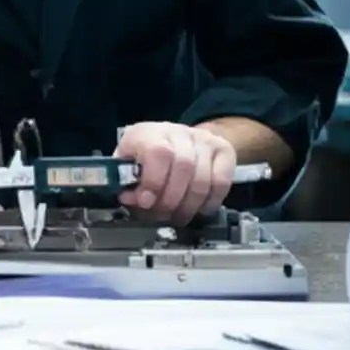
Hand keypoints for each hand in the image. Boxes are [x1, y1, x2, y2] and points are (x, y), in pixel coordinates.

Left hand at [113, 121, 236, 226]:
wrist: (177, 140)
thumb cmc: (146, 157)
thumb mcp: (126, 165)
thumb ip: (125, 182)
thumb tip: (130, 200)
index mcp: (148, 132)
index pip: (158, 152)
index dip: (153, 181)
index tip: (146, 202)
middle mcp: (177, 132)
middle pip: (183, 165)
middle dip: (171, 199)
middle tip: (162, 215)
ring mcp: (203, 140)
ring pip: (203, 178)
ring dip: (189, 205)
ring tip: (178, 217)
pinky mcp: (223, 151)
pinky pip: (221, 182)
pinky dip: (209, 202)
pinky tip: (197, 210)